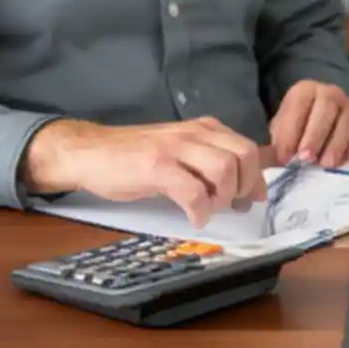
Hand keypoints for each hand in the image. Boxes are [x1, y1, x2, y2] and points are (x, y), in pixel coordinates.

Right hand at [20, 117, 278, 227]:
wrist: (90, 151)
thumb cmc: (135, 157)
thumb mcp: (180, 152)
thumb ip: (210, 160)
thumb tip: (248, 184)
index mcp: (204, 129)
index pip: (248, 148)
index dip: (258, 177)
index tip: (254, 197)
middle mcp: (194, 134)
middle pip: (244, 155)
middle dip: (245, 185)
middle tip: (232, 205)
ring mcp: (175, 148)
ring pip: (223, 168)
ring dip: (223, 196)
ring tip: (210, 209)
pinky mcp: (156, 166)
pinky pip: (192, 190)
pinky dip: (199, 210)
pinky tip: (194, 218)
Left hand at [269, 80, 348, 167]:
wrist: (324, 125)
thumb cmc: (299, 130)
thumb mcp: (284, 130)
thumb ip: (280, 141)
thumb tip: (280, 159)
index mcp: (305, 91)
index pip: (299, 104)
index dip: (291, 131)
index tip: (286, 156)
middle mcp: (330, 93)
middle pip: (326, 108)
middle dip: (315, 135)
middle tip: (307, 159)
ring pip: (348, 120)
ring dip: (336, 144)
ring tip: (326, 164)